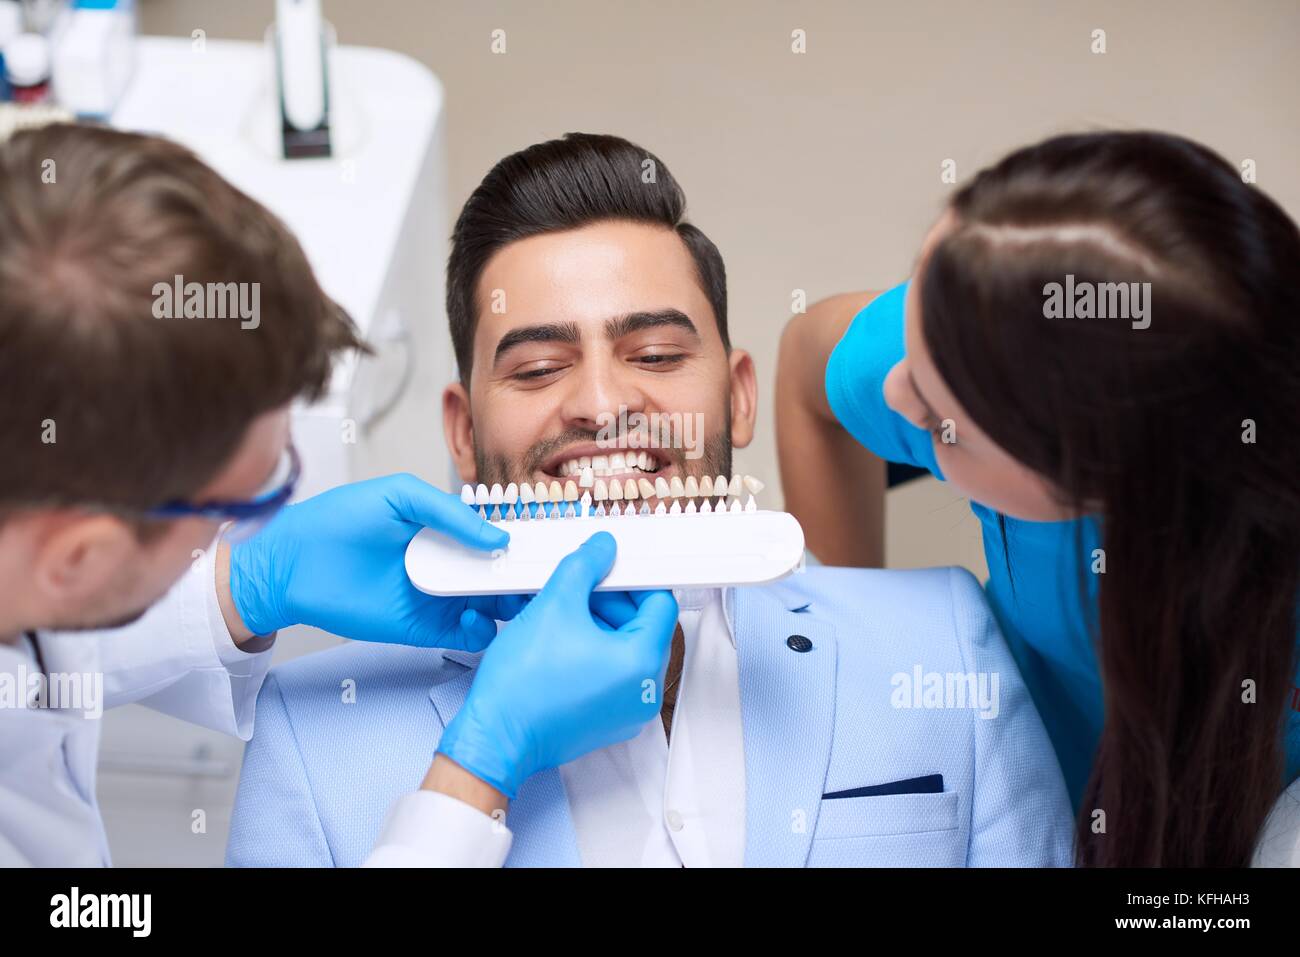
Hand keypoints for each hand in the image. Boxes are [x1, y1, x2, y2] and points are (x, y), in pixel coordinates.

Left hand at [227, 473, 527, 649]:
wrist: (291, 565)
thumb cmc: (338, 520)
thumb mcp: (398, 496)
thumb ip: (449, 512)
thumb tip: (496, 535)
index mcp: (447, 531)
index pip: (496, 537)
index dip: (523, 542)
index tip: (548, 544)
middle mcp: (448, 565)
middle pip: (501, 575)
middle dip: (525, 578)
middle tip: (543, 578)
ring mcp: (438, 598)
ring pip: (491, 607)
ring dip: (511, 606)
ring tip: (517, 599)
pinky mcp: (423, 628)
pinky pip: (465, 635)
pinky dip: (481, 632)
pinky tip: (476, 617)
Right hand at [436, 531, 677, 798]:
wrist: (495, 738)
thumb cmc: (522, 686)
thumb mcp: (553, 606)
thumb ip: (583, 567)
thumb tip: (602, 549)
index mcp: (642, 663)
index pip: (660, 603)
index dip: (633, 579)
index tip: (609, 569)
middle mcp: (644, 692)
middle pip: (644, 627)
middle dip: (612, 601)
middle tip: (579, 588)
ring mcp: (628, 711)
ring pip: (626, 650)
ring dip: (600, 625)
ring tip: (563, 612)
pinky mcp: (608, 721)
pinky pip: (613, 675)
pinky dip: (594, 653)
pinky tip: (562, 640)